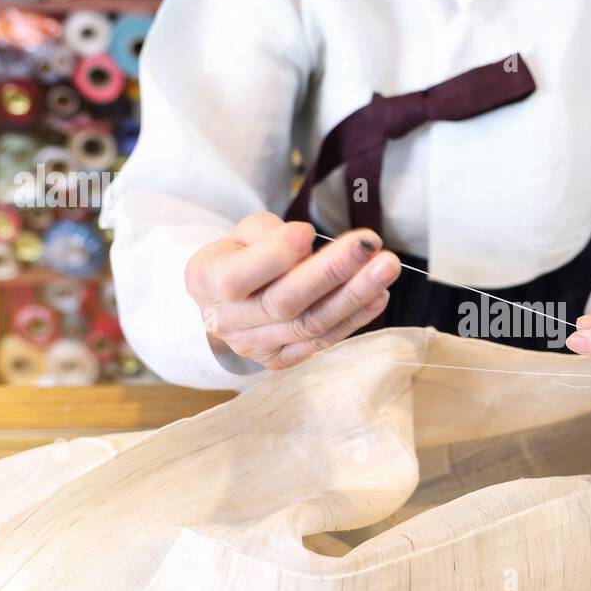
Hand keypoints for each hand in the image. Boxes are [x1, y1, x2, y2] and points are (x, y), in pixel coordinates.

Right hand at [185, 211, 400, 369]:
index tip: (308, 231)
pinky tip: (379, 295)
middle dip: (331, 272)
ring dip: (354, 296)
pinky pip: (323, 341)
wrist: (227, 303)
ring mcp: (256, 346)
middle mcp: (227, 321)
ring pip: (310, 325)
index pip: (238, 277)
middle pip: (283, 303)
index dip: (274, 256)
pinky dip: (354, 319)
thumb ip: (267, 234)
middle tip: (369, 245)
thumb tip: (306, 243)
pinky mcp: (282, 360)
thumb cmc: (240, 256)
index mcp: (204, 282)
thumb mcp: (241, 234)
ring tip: (386, 267)